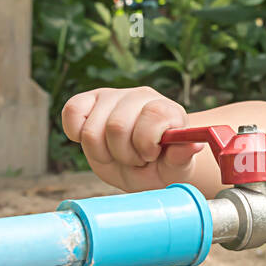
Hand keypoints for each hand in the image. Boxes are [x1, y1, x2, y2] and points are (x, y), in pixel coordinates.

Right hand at [61, 87, 203, 192]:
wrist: (143, 167)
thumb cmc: (161, 167)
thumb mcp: (175, 169)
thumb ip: (181, 157)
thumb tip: (194, 145)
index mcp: (167, 109)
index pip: (154, 114)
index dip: (146, 143)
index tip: (150, 156)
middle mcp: (141, 96)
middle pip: (117, 126)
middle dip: (124, 154)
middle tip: (135, 160)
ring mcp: (113, 96)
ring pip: (92, 128)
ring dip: (102, 153)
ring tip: (117, 155)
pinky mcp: (89, 101)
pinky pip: (72, 110)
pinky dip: (76, 133)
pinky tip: (95, 143)